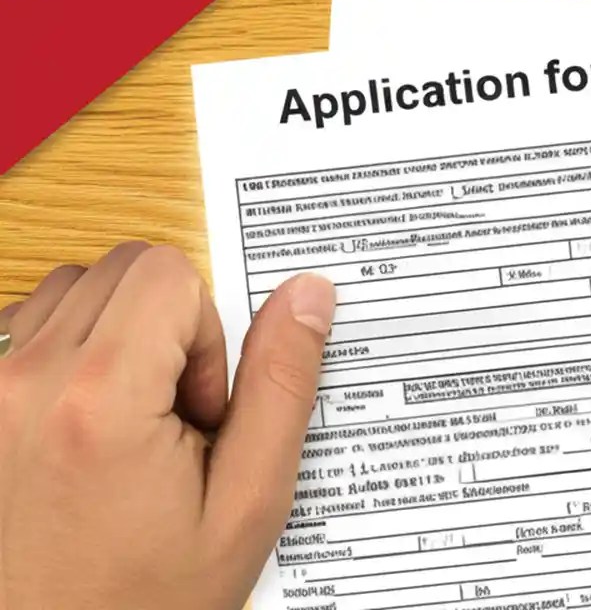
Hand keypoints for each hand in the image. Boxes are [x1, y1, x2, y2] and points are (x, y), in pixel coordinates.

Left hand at [0, 242, 334, 609]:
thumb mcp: (245, 503)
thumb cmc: (147, 597)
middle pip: (122, 269)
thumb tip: (307, 297)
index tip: (203, 410)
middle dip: (167, 326)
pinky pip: (25, 325)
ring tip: (132, 421)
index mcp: (100, 401)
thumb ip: (281, 388)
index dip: (206, 333)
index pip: (168, 273)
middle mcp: (26, 384)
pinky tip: (92, 420)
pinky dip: (69, 351)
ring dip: (117, 334)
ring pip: (73, 289)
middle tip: (176, 416)